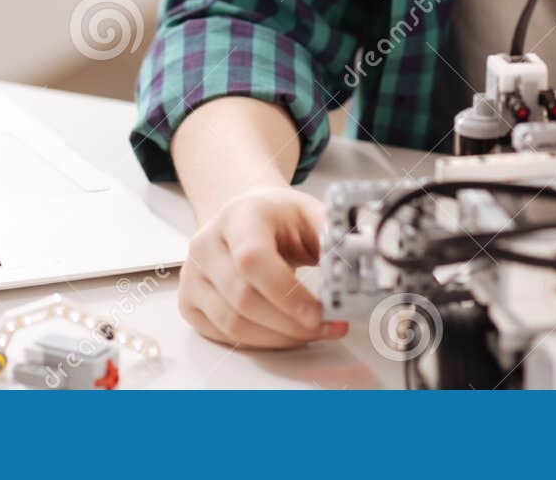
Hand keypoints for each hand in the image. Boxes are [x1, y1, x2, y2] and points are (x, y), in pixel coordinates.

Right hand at [179, 185, 349, 348]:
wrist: (243, 214)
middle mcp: (206, 244)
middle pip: (242, 299)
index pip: (252, 259)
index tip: (319, 314)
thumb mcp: (310, 212)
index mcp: (238, 216)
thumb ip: (335, 236)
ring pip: (232, 324)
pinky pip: (224, 335)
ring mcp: (193, 275)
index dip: (286, 294)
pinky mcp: (190, 302)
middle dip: (291, 324)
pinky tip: (285, 333)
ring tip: (312, 332)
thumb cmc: (277, 217)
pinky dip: (260, 342)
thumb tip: (365, 258)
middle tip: (328, 327)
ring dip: (279, 338)